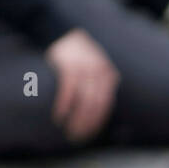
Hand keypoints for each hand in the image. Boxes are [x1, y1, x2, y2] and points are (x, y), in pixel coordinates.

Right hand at [44, 28, 119, 142]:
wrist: (61, 30)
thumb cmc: (78, 54)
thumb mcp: (96, 66)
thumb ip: (100, 84)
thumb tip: (99, 109)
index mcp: (108, 76)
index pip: (106, 105)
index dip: (98, 121)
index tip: (90, 133)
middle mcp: (100, 73)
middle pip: (96, 106)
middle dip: (88, 124)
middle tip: (79, 136)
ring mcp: (85, 70)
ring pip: (83, 101)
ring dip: (76, 119)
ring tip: (70, 131)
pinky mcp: (69, 67)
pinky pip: (68, 91)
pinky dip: (64, 105)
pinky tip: (59, 116)